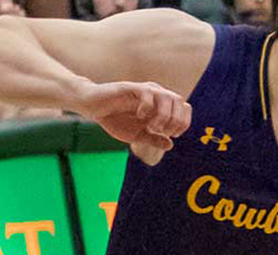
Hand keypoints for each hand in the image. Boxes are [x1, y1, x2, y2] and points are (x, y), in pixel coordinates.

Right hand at [75, 80, 190, 164]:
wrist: (92, 107)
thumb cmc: (114, 119)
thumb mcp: (136, 134)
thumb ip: (153, 139)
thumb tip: (170, 145)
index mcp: (160, 104)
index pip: (184, 107)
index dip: (183, 122)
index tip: (172, 134)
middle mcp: (155, 94)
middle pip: (179, 101)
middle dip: (175, 120)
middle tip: (161, 131)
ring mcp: (143, 90)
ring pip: (167, 96)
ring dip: (164, 115)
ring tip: (152, 126)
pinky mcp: (130, 87)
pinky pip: (148, 93)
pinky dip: (148, 107)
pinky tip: (140, 116)